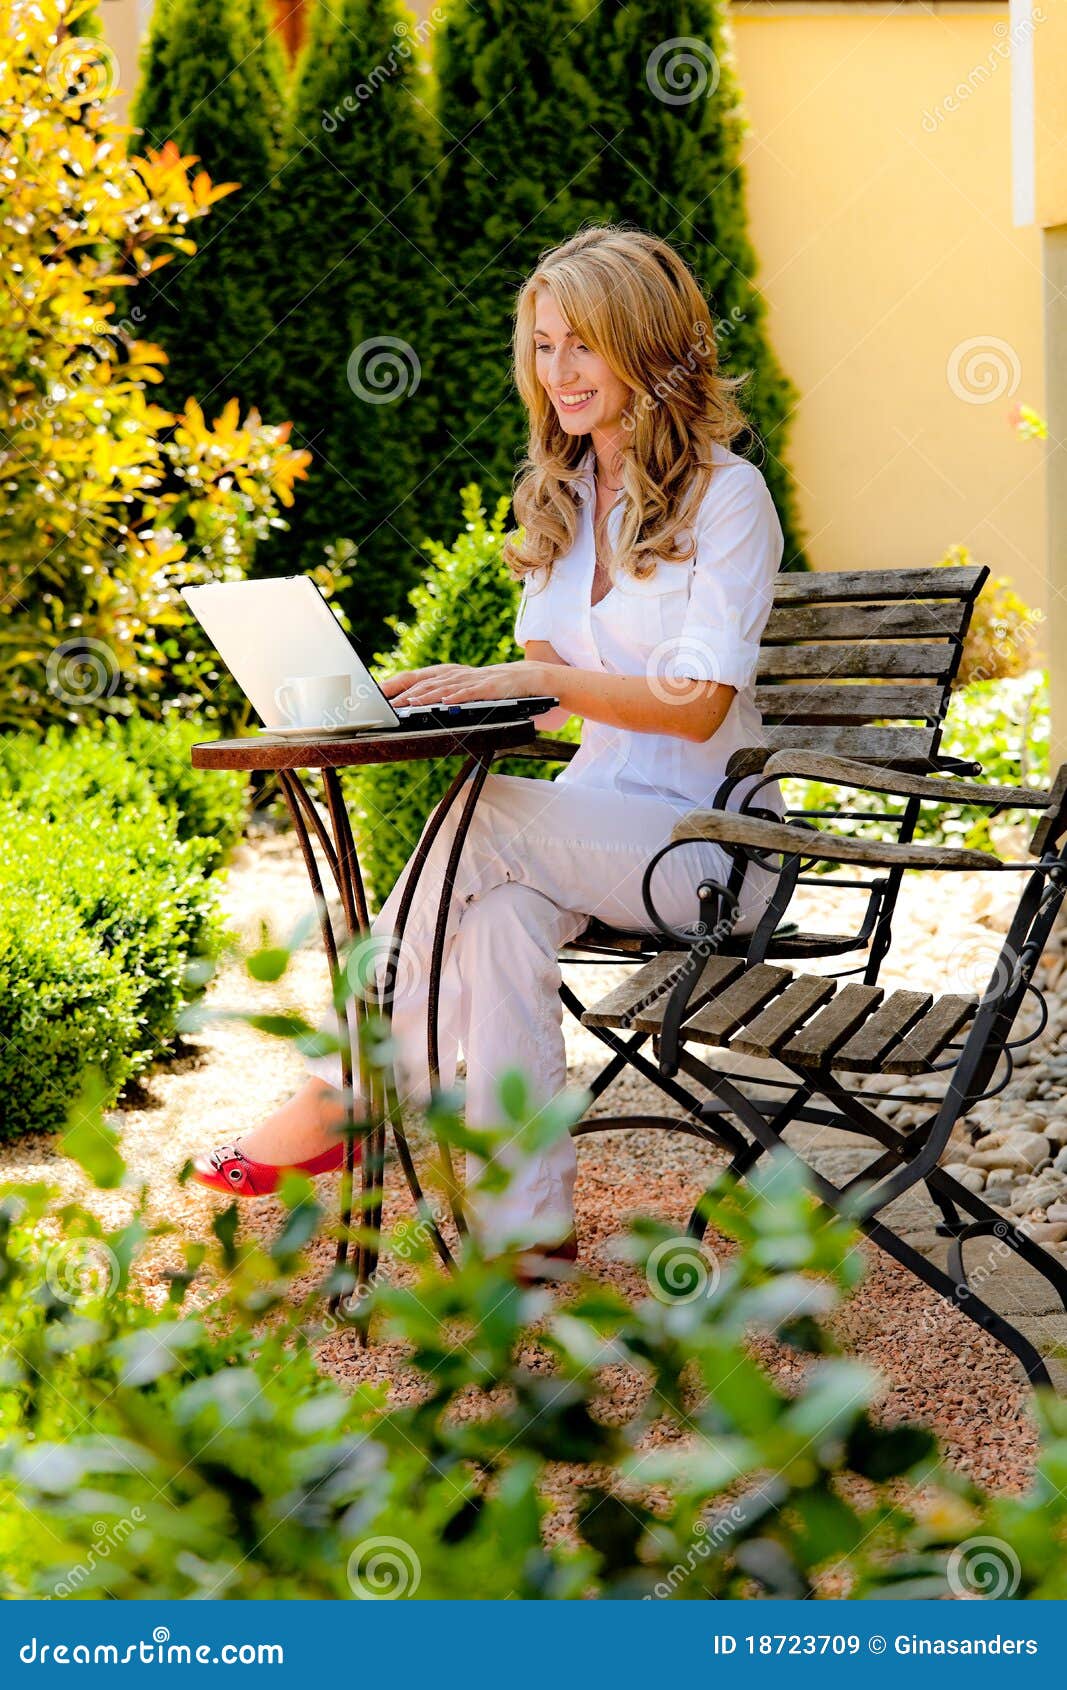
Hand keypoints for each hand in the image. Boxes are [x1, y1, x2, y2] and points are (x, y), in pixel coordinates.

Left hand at [382, 660, 548, 705]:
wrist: (528, 678)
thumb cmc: (493, 686)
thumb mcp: (465, 687)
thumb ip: (443, 692)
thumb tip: (416, 699)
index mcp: (449, 674)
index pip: (418, 678)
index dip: (398, 684)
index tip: (378, 693)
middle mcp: (457, 674)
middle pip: (427, 683)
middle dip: (407, 694)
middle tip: (389, 704)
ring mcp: (473, 680)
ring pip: (445, 687)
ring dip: (427, 695)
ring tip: (411, 703)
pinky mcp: (489, 687)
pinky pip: (470, 692)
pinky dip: (457, 696)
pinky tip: (446, 701)